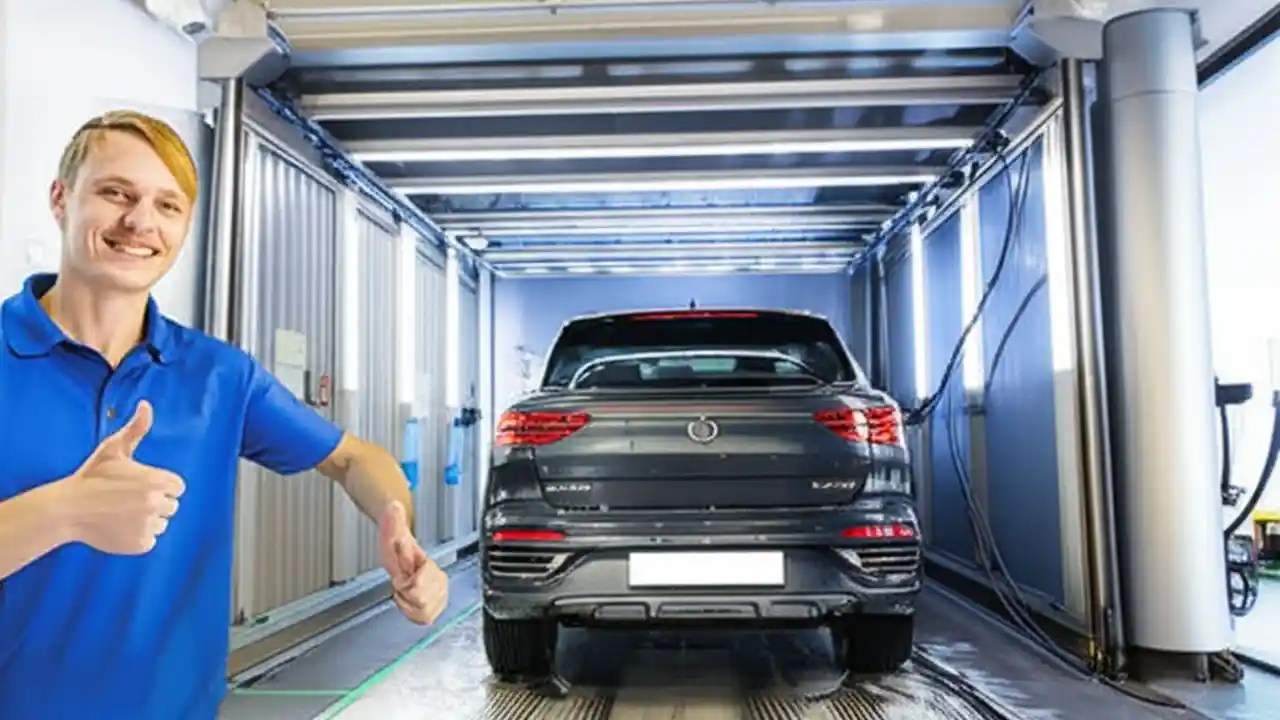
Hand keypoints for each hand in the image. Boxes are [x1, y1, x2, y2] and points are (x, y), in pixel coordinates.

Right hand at [59, 400, 185, 553]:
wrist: (67, 509)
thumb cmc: (91, 477)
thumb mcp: (114, 449)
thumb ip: (136, 428)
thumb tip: (146, 404)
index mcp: (157, 481)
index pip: (177, 486)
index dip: (161, 485)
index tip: (141, 485)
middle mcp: (156, 504)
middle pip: (171, 505)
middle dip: (155, 501)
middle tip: (129, 499)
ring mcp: (149, 526)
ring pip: (161, 523)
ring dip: (148, 519)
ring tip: (122, 512)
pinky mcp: (140, 544)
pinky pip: (150, 539)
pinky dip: (138, 536)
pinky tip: (119, 526)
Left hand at [379, 500, 447, 624]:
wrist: (401, 546)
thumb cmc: (396, 541)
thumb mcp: (392, 530)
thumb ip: (394, 519)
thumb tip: (394, 506)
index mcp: (429, 564)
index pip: (420, 586)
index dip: (405, 583)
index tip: (400, 576)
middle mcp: (439, 580)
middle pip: (423, 602)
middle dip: (406, 595)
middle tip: (401, 583)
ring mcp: (439, 593)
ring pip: (425, 613)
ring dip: (408, 605)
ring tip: (404, 593)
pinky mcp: (435, 604)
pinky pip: (425, 619)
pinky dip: (412, 614)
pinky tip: (407, 602)